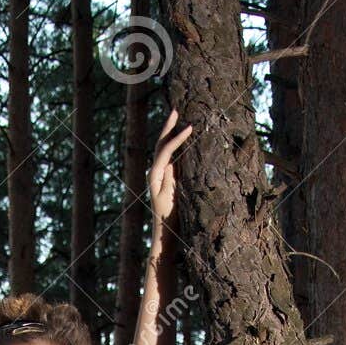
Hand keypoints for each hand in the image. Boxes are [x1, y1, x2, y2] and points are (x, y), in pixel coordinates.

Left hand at [148, 108, 192, 223]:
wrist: (165, 234)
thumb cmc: (169, 220)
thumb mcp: (170, 200)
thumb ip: (169, 182)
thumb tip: (171, 164)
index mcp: (155, 176)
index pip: (166, 151)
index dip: (177, 138)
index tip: (190, 128)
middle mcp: (155, 172)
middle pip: (161, 145)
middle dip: (168, 128)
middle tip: (176, 111)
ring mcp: (160, 175)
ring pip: (164, 149)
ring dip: (170, 134)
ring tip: (177, 120)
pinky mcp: (166, 179)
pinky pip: (170, 157)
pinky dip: (175, 146)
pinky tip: (181, 139)